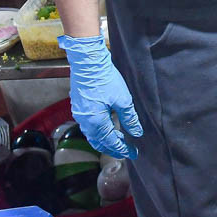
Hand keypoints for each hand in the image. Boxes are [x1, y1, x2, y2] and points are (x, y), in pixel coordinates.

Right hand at [60, 34, 141, 159]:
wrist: (87, 63)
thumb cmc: (105, 80)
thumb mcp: (123, 100)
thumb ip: (130, 118)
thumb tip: (137, 133)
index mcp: (96, 123)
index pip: (110, 143)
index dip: (122, 149)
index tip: (133, 153)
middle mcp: (85, 122)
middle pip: (99, 142)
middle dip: (113, 148)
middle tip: (126, 150)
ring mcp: (79, 115)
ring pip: (92, 135)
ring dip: (105, 140)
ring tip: (119, 140)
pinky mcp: (79, 107)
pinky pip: (89, 126)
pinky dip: (99, 131)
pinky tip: (108, 126)